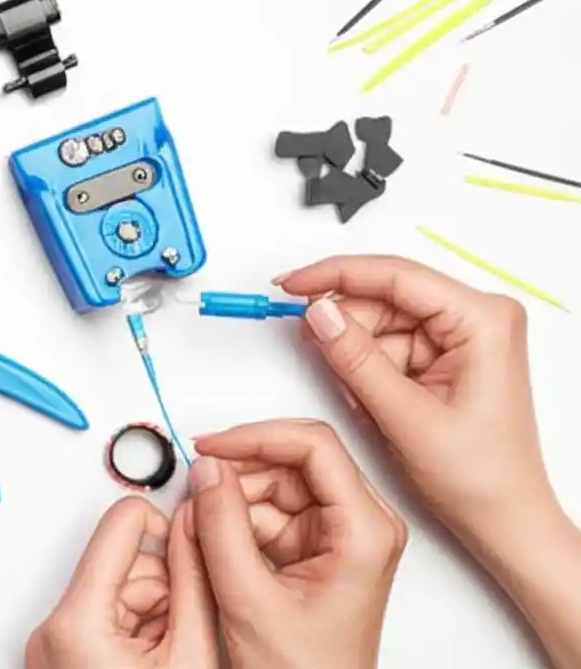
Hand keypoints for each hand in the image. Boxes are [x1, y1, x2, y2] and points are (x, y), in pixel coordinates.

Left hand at [25, 497, 217, 668]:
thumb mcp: (191, 655)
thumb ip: (194, 580)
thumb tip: (194, 525)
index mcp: (75, 624)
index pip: (120, 523)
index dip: (165, 526)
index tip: (190, 543)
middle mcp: (50, 631)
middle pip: (119, 563)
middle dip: (162, 587)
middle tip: (184, 627)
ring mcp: (49, 647)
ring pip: (114, 591)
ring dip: (151, 613)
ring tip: (168, 654)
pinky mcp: (56, 658)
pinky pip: (102, 620)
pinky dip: (133, 633)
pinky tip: (150, 661)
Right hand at [191, 420, 407, 668]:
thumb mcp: (249, 599)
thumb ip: (221, 528)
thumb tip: (207, 470)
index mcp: (365, 532)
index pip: (314, 446)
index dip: (256, 437)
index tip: (212, 446)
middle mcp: (362, 526)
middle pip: (295, 461)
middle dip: (240, 472)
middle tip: (200, 487)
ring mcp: (341, 536)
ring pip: (278, 483)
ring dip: (235, 499)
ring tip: (204, 527)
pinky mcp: (318, 547)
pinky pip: (272, 510)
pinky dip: (238, 519)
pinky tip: (218, 542)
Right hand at [275, 256, 554, 541]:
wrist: (503, 519)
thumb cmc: (481, 476)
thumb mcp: (405, 417)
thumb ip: (356, 360)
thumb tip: (318, 313)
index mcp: (482, 320)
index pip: (396, 276)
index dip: (335, 276)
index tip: (291, 286)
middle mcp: (475, 318)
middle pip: (384, 298)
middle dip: (348, 333)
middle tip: (321, 359)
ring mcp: (460, 336)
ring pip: (379, 325)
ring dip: (357, 362)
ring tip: (366, 405)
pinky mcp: (444, 355)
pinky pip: (387, 347)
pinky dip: (368, 375)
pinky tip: (375, 405)